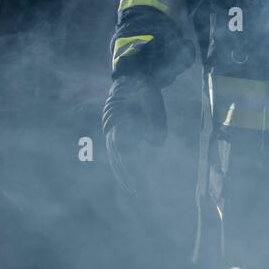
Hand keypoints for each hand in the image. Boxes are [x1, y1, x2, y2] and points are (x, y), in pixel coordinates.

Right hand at [102, 75, 166, 195]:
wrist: (133, 77)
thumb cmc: (143, 87)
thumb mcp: (152, 97)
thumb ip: (156, 119)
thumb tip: (154, 145)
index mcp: (119, 120)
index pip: (120, 147)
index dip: (126, 164)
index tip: (134, 178)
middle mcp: (113, 128)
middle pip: (117, 157)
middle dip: (126, 175)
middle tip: (135, 191)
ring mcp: (114, 131)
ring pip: (117, 157)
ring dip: (124, 174)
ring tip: (134, 190)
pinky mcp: (120, 133)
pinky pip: (121, 153)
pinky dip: (126, 166)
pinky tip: (133, 178)